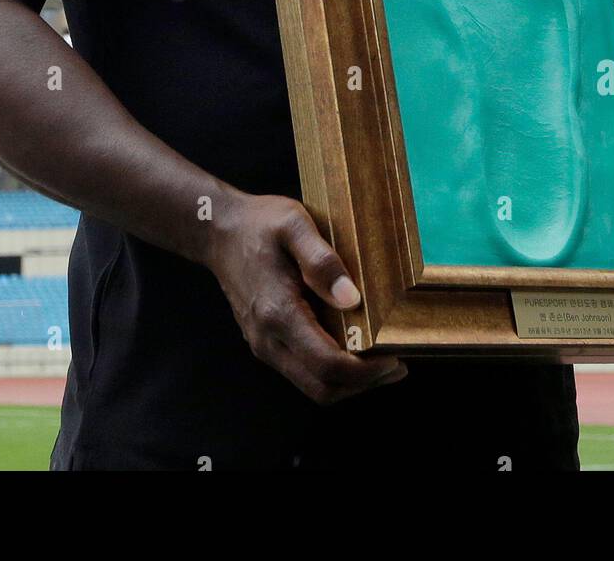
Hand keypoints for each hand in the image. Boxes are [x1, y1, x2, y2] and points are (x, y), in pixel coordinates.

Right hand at [206, 192, 407, 404]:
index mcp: (278, 312)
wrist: (218, 231)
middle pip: (322, 388)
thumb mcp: (293, 224)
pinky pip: (302, 371)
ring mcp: (264, 344)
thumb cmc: (259, 224)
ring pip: (312, 385)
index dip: (366, 370)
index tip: (394, 356)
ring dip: (349, 382)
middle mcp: (268, 339)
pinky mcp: (265, 342)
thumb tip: (353, 299)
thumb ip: (322, 260)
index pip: (327, 365)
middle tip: (395, 365)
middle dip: (363, 384)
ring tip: (380, 360)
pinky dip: (331, 370)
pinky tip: (351, 348)